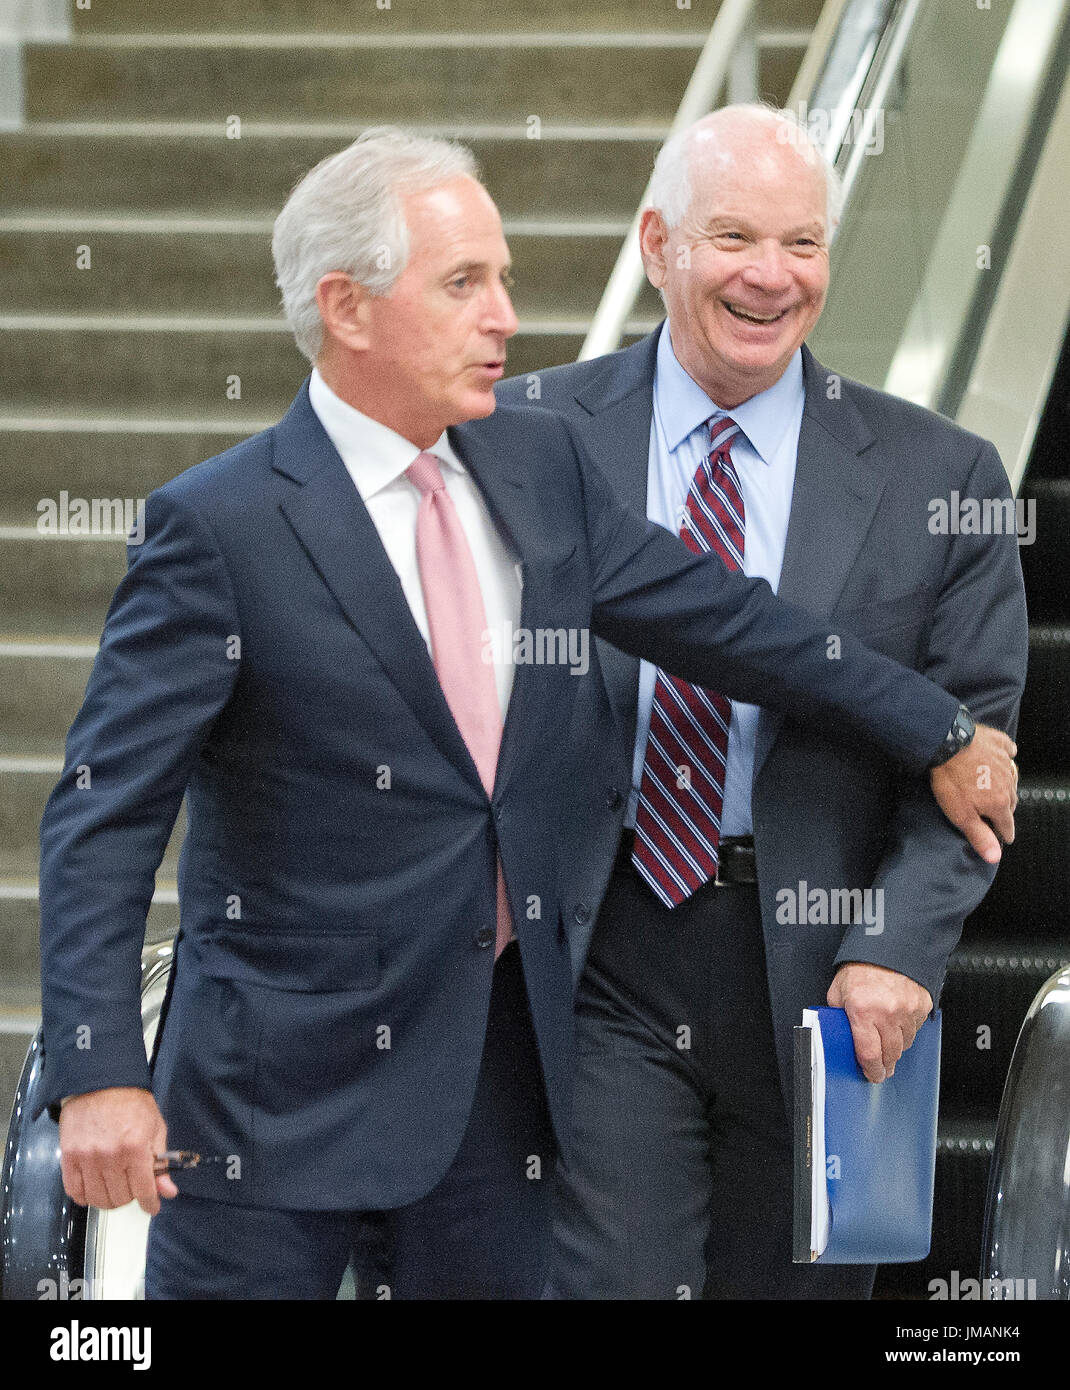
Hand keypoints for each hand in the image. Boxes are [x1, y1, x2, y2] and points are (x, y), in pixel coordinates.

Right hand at [59, 1086, 178, 1215]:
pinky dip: (85, 1196)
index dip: (150, 1203)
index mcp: (136, 1148)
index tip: (152, 1206)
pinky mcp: (69, 1157)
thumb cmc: (131, 1102)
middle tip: (132, 1187)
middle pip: (121, 1198)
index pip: (144, 1190)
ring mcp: (87, 1158)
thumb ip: (161, 1162)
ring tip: (114, 1188)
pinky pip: (74, 1191)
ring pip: (98, 1199)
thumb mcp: (155, 1128)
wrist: (101, 1083)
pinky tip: (93, 1189)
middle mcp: (111, 1156)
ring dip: (109, 1199)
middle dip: (130, 1197)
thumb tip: (168, 1191)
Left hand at [827, 962, 932, 1082]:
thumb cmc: (861, 967)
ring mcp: (907, 1010)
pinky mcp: (922, 1006)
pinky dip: (907, 1030)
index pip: (869, 1054)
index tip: (872, 1075)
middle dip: (885, 1064)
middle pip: (890, 1054)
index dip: (872, 1070)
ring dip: (896, 1047)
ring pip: (905, 1044)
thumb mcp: (838, 992)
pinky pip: (916, 1029)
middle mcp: (887, 1013)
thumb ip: (839, 1016)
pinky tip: (898, 1024)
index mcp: (863, 1011)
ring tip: (887, 1043)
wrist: (887, 945)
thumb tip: (841, 1036)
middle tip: (881, 1067)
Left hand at [930, 723, 1016, 863]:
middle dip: (1005, 811)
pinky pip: (1009, 751)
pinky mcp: (999, 743)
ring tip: (999, 790)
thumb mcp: (961, 814)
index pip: (1007, 825)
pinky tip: (1005, 757)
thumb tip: (995, 857)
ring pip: (1011, 780)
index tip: (1005, 838)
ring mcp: (1004, 762)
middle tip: (997, 815)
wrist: (947, 743)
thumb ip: (979, 835)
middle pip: (1010, 803)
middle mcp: (1007, 783)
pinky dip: (1007, 756)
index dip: (1004, 834)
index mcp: (998, 803)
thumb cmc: (951, 780)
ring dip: (1006, 786)